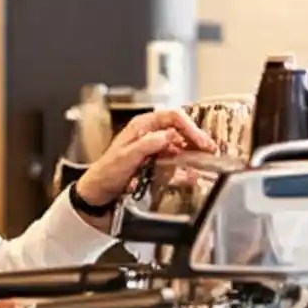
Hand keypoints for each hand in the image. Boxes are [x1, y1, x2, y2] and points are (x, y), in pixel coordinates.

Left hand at [76, 109, 215, 205]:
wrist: (98, 191)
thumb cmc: (106, 172)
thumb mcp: (126, 157)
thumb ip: (147, 144)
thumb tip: (168, 135)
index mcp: (142, 125)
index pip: (173, 116)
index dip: (190, 127)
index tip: (201, 141)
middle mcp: (149, 132)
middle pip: (180, 127)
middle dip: (196, 137)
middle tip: (209, 150)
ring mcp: (153, 145)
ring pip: (180, 142)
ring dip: (193, 149)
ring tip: (205, 159)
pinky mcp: (155, 159)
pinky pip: (175, 157)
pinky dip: (185, 162)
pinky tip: (192, 172)